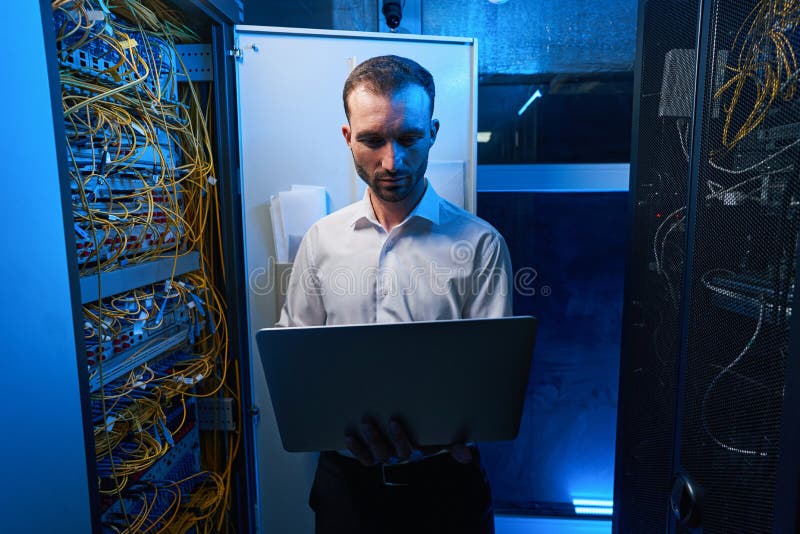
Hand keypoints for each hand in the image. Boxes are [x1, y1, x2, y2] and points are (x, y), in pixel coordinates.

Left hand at [344, 417, 472, 465]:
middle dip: (395, 438)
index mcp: (417, 448)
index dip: (412, 440)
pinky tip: (349, 436)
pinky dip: (356, 449)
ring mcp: (383, 455)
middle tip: (391, 420)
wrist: (388, 423)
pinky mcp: (368, 455)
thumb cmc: (418, 428)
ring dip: (373, 439)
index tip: (399, 422)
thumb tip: (467, 456)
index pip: (419, 449)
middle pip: (398, 452)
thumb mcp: (435, 434)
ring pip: (379, 454)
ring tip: (367, 422)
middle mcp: (400, 454)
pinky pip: (362, 458)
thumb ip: (452, 443)